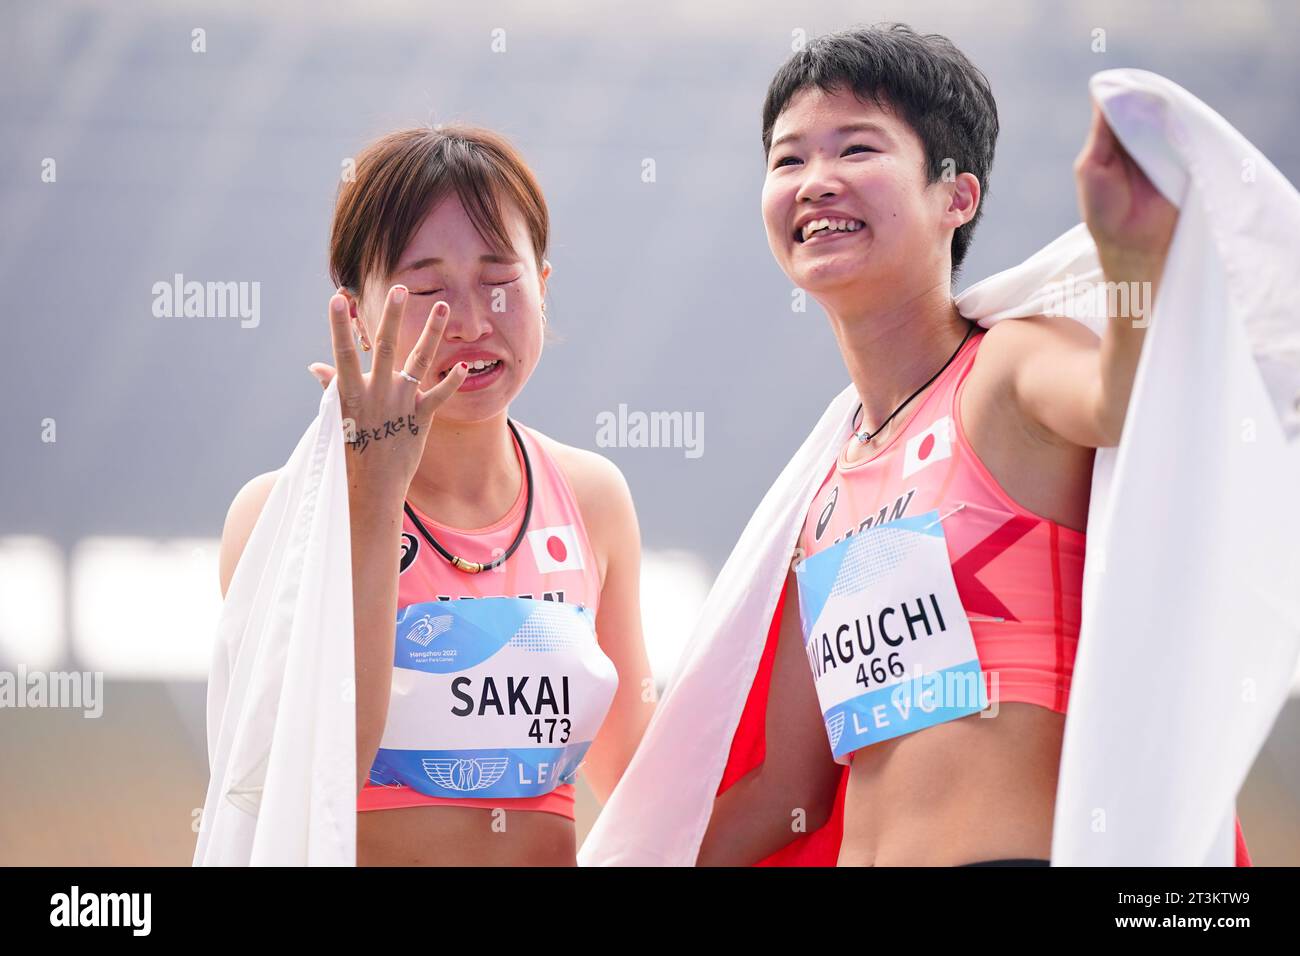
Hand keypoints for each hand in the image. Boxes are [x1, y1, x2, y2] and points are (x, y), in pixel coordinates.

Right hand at [310, 285, 468, 499]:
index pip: (344, 353)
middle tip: (398, 288)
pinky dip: (452, 382)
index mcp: (352, 392)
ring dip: (431, 333)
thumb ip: (332, 387)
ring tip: (441, 306)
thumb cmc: (352, 448)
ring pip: (419, 362)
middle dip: (391, 317)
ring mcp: (401, 404)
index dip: (340, 327)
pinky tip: (462, 364)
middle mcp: (377, 393)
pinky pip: (439, 396)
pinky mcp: (421, 417)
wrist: (373, 485)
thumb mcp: (336, 417)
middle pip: (385, 348)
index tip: (338, 298)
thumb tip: (315, 367)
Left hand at [1074, 102, 1178, 275]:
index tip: (1128, 86)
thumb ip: (1101, 132)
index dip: (1125, 92)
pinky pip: (1186, 135)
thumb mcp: (1092, 166)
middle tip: (1149, 100)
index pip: (1121, 104)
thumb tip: (1104, 91)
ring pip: (1167, 118)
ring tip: (1161, 115)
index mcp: (1114, 140)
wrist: (1133, 244)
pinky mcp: (1185, 159)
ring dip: (1166, 114)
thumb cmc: (1103, 209)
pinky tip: (1177, 126)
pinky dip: (1182, 128)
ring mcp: (1164, 148)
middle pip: (1147, 106)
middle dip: (1147, 100)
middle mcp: (1140, 139)